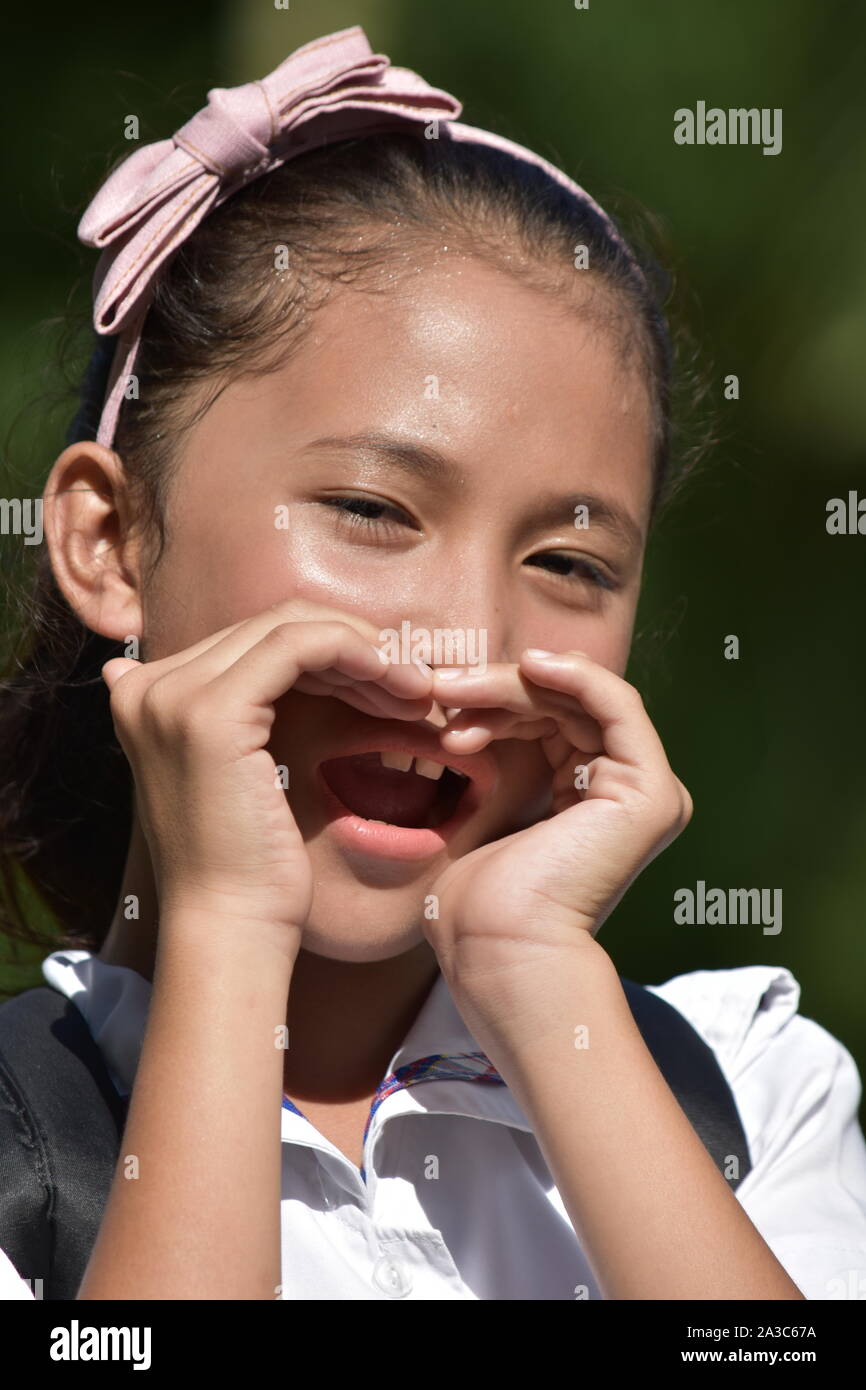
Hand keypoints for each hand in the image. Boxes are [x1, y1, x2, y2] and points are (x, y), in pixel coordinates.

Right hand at [101, 599, 437, 939]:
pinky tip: (396, 687)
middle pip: (272, 624)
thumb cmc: (251, 865)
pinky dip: (356, 655)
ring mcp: (174, 694)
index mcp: (147, 695)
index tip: (389, 683)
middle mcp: (147, 685)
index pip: (253, 638)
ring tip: (417, 691)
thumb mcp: (246, 772)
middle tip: (413, 683)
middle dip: (354, 647)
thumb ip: (248, 719)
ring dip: (366, 652)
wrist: (232, 926)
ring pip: (290, 626)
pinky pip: (298, 646)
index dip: (330, 650)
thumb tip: (257, 696)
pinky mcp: (210, 711)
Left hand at [424, 650, 692, 1044]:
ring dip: (515, 684)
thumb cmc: (478, 905)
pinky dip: (574, 677)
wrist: (499, 952)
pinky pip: (619, 704)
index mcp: (591, 799)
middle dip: (499, 688)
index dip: (496, 699)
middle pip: (565, 704)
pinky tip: (529, 667)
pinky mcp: (649, 792)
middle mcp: (624, 792)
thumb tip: (463, 708)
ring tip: (457, 692)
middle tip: (442, 689)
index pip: (551, 718)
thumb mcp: (482, 811)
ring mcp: (645, 791)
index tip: (439, 702)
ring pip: (581, 699)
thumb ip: (495, 758)